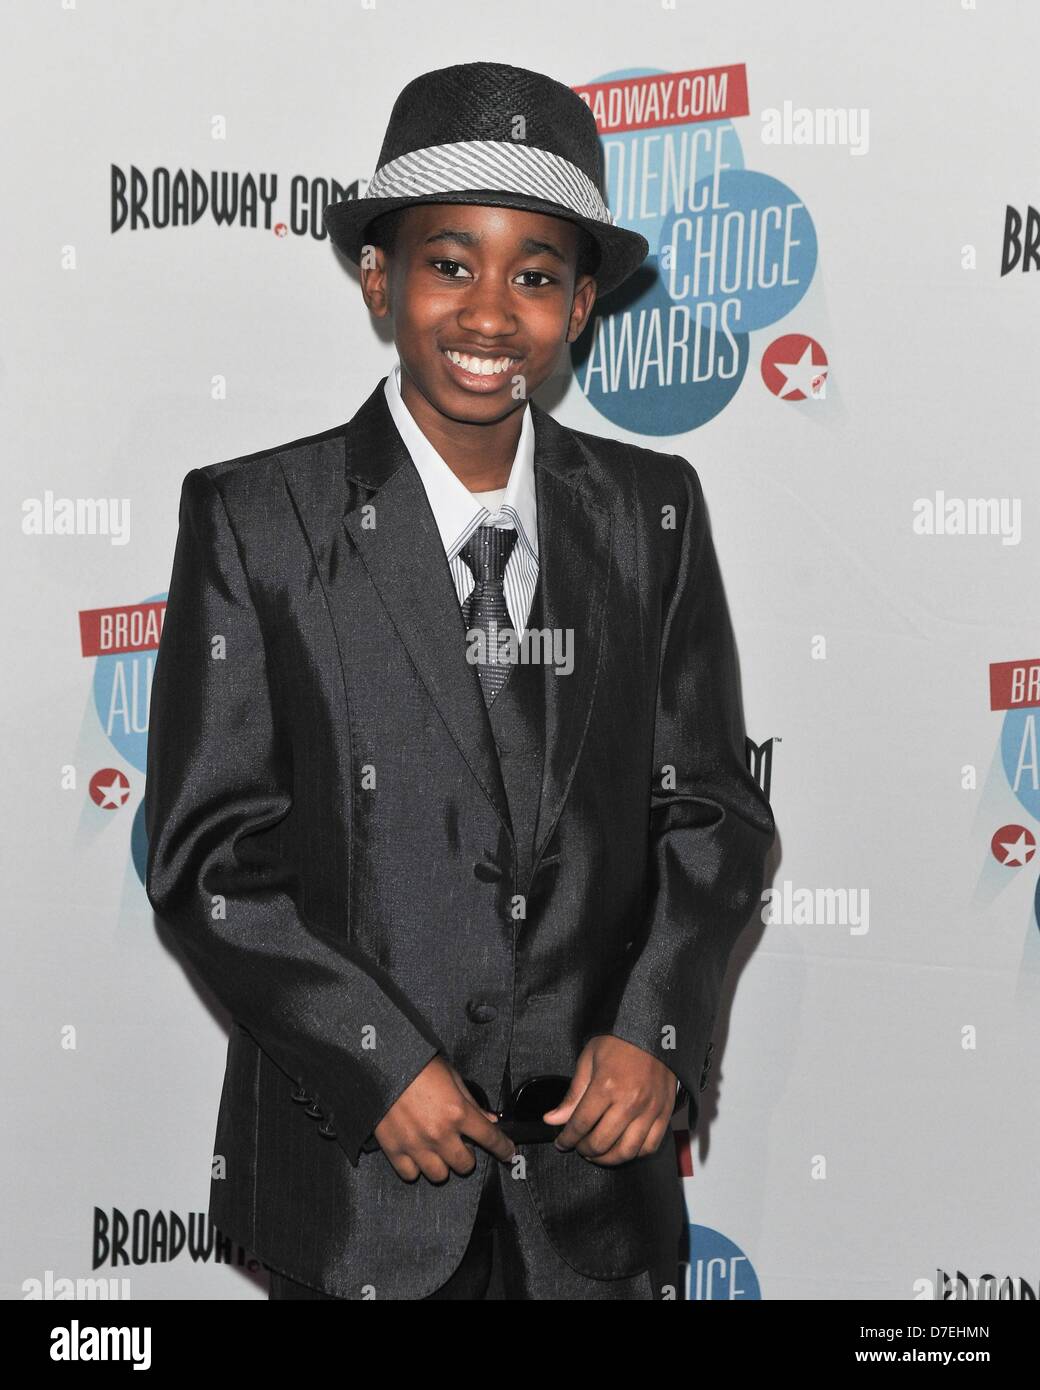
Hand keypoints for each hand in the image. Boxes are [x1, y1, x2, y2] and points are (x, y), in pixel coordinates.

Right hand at [373, 1056, 515, 1182]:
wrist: (382, 1063)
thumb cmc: (417, 1064)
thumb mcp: (452, 1076)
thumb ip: (472, 1102)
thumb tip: (489, 1119)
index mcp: (457, 1112)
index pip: (491, 1139)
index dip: (504, 1149)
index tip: (508, 1153)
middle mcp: (439, 1134)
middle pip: (465, 1165)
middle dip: (467, 1155)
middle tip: (461, 1143)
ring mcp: (416, 1145)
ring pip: (440, 1175)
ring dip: (443, 1164)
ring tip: (437, 1149)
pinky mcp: (394, 1149)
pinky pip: (411, 1174)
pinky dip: (416, 1167)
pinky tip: (417, 1153)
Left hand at [544, 1036, 676, 1164]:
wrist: (653, 1031)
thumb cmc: (619, 1042)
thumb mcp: (589, 1060)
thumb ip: (572, 1094)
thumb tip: (553, 1119)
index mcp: (606, 1086)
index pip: (580, 1125)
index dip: (567, 1139)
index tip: (561, 1143)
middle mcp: (629, 1102)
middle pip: (601, 1143)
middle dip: (584, 1150)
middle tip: (578, 1146)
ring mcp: (649, 1110)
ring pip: (626, 1152)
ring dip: (607, 1159)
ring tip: (597, 1153)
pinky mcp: (664, 1114)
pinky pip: (650, 1146)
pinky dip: (634, 1154)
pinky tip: (622, 1148)